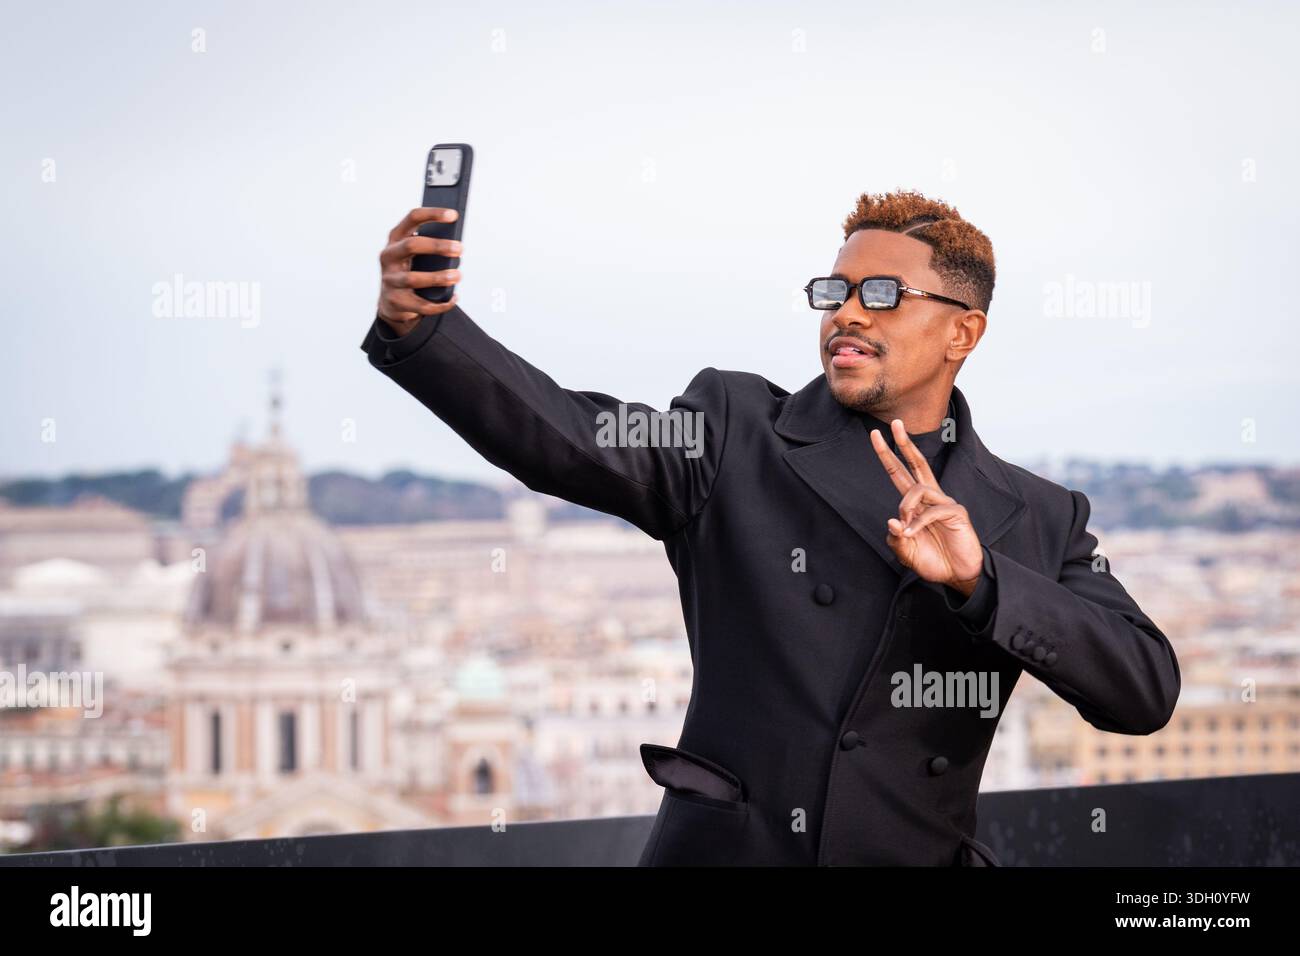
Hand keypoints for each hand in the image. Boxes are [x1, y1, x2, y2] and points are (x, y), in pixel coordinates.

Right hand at [376, 207, 463, 335]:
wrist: (393, 302)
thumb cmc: (411, 270)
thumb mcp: (416, 255)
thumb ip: (431, 247)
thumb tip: (457, 246)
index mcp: (396, 239)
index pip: (412, 218)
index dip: (433, 214)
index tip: (453, 215)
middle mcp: (389, 256)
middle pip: (412, 245)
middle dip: (438, 246)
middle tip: (460, 249)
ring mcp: (390, 280)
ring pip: (414, 278)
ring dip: (439, 277)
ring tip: (457, 275)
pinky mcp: (396, 301)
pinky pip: (422, 305)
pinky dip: (441, 303)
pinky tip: (454, 297)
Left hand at [870, 418, 982, 593]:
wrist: (957, 576)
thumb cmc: (934, 561)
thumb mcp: (906, 552)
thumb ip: (895, 538)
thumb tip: (892, 521)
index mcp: (916, 504)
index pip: (900, 473)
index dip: (888, 455)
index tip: (875, 436)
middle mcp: (930, 498)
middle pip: (916, 463)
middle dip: (904, 443)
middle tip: (894, 423)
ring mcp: (944, 503)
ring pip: (918, 489)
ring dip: (905, 508)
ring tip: (906, 529)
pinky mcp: (956, 512)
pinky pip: (931, 510)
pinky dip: (917, 523)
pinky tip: (913, 534)